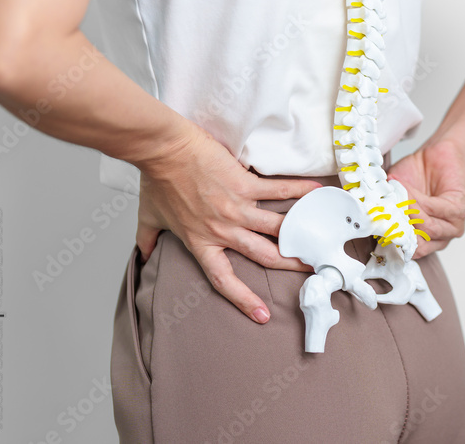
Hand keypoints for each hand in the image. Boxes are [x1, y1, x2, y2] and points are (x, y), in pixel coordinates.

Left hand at [135, 124, 323, 323]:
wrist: (163, 150)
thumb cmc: (157, 180)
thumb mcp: (149, 217)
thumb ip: (148, 240)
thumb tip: (143, 255)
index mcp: (201, 242)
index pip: (224, 279)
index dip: (243, 299)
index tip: (262, 315)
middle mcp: (223, 230)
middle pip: (264, 255)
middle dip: (291, 265)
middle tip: (312, 270)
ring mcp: (236, 208)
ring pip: (277, 228)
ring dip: (301, 232)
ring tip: (321, 236)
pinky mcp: (245, 185)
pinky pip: (279, 191)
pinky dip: (301, 192)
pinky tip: (318, 193)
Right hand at [386, 138, 464, 258]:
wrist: (435, 153)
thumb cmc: (414, 175)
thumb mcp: (394, 195)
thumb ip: (386, 209)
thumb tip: (373, 221)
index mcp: (423, 239)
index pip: (408, 253)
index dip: (392, 240)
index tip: (378, 225)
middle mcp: (439, 238)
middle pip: (418, 245)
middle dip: (401, 225)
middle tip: (389, 207)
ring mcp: (452, 227)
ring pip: (427, 228)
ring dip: (411, 209)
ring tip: (401, 193)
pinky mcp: (459, 210)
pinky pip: (436, 210)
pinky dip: (419, 200)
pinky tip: (410, 189)